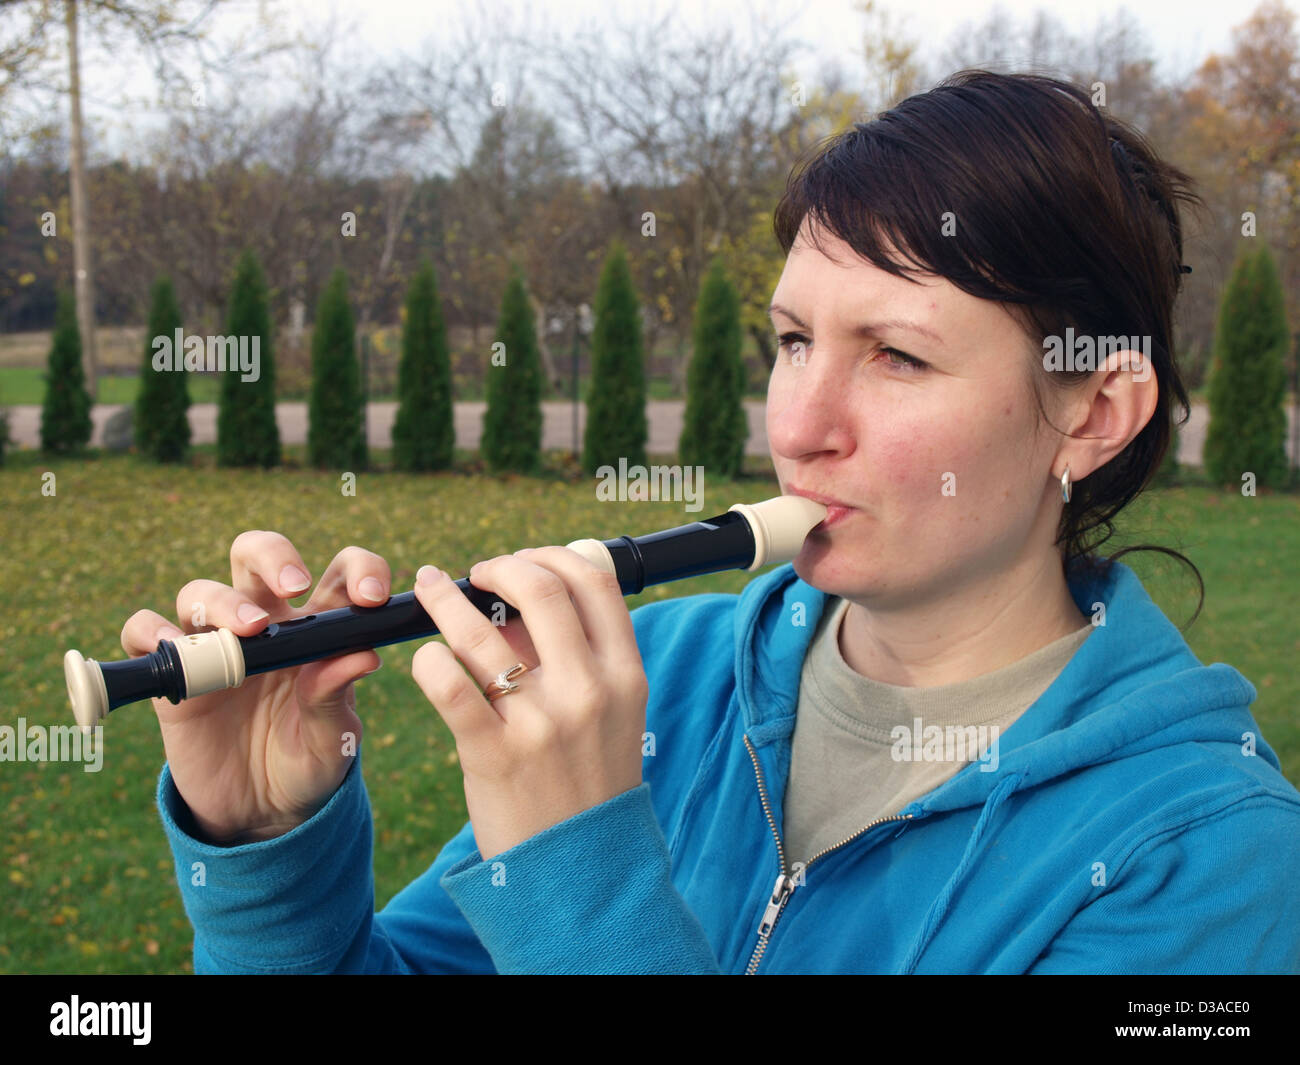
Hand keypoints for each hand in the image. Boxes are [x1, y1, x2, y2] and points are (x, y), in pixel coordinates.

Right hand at [119, 534, 391, 844]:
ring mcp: (214, 646)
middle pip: (257, 555)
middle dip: (274, 555)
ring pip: (201, 592)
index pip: (341, 573)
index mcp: (317, 629)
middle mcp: (265, 625)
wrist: (260, 813)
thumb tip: (363, 656)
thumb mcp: (332, 741)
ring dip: (222, 603)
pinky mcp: (173, 677)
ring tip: (247, 635)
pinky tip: (174, 651)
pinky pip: (145, 633)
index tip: (371, 599)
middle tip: (295, 585)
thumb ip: (337, 699)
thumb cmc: (307, 765)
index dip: (360, 570)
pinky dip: (151, 632)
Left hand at [410, 546, 647, 860]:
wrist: (583, 871)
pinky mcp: (495, 756)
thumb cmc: (588, 781)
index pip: (593, 582)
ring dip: (444, 598)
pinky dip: (428, 660)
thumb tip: (509, 597)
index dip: (549, 555)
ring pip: (481, 632)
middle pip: (542, 587)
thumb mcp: (607, 715)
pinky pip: (449, 687)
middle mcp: (589, 691)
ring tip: (428, 588)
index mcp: (625, 674)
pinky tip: (425, 658)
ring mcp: (542, 723)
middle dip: (500, 566)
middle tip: (475, 573)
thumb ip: (568, 656)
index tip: (519, 563)